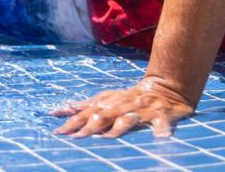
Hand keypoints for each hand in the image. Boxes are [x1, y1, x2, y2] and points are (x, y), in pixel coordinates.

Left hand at [52, 77, 194, 137]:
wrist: (165, 88)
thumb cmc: (132, 98)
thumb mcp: (110, 98)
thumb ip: (90, 105)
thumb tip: (65, 109)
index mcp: (112, 102)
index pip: (88, 111)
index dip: (73, 120)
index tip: (59, 131)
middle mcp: (125, 104)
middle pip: (103, 116)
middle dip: (87, 127)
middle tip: (74, 137)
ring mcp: (143, 110)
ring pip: (127, 120)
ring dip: (116, 128)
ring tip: (105, 137)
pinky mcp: (163, 115)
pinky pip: (162, 124)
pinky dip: (161, 130)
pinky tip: (160, 137)